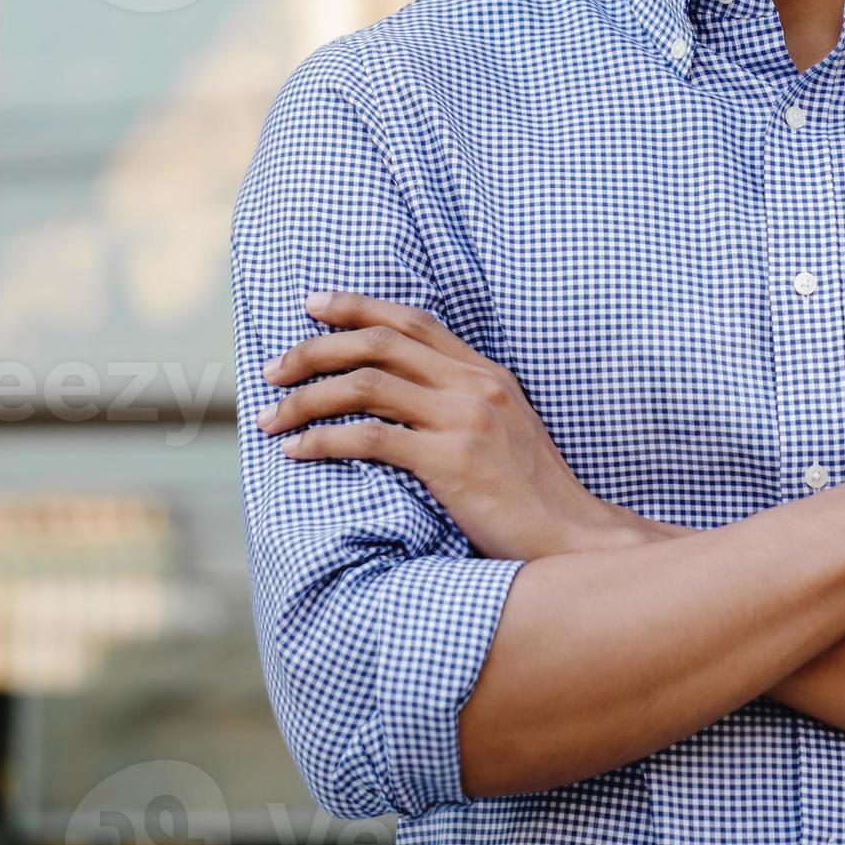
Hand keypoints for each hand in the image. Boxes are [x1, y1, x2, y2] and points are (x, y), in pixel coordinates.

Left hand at [259, 292, 650, 560]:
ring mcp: (464, 420)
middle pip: (380, 342)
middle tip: (274, 368)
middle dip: (315, 348)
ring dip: (307, 398)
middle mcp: (475, 386)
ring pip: (366, 386)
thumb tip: (406, 397)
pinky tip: (296, 451)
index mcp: (487, 373)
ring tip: (271, 416)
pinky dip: (323, 440)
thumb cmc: (533, 496)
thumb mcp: (506, 430)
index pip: (412, 320)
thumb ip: (464, 404)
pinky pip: (371, 438)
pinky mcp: (452, 461)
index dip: (357, 307)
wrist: (573, 539)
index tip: (312, 305)